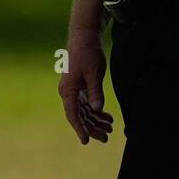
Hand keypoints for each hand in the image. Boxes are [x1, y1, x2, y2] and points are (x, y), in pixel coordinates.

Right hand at [59, 27, 114, 144]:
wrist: (84, 36)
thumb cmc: (88, 52)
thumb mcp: (94, 73)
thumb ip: (95, 92)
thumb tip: (96, 110)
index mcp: (68, 90)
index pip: (73, 114)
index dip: (80, 129)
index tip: (86, 142)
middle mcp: (68, 92)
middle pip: (80, 115)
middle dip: (92, 127)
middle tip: (106, 138)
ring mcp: (73, 89)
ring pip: (84, 110)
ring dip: (96, 120)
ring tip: (110, 129)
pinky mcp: (79, 86)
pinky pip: (86, 103)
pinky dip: (96, 110)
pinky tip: (106, 117)